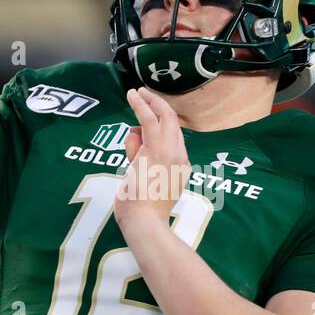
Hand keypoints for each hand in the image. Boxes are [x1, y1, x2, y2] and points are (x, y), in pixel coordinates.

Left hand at [115, 87, 190, 226]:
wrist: (144, 221)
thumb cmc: (141, 210)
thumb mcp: (144, 181)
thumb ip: (139, 157)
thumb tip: (133, 136)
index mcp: (181, 167)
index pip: (174, 138)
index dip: (162, 125)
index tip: (148, 117)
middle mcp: (180, 157)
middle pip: (174, 123)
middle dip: (160, 106)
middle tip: (147, 95)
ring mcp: (170, 152)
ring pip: (164, 117)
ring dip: (150, 101)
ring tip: (136, 92)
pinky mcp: (155, 149)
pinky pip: (150, 119)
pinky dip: (142, 104)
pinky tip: (134, 94)